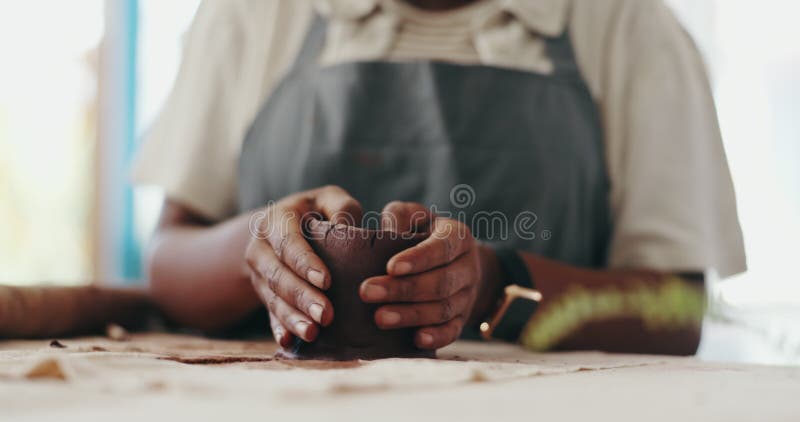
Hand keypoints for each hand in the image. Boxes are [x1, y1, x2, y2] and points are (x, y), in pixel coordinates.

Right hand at [245, 186, 362, 347]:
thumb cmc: (319, 211)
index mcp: (276, 219)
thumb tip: (346, 229)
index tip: (326, 281)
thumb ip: (341, 208)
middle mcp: (260, 247)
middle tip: (326, 315)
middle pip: (277, 275)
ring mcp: (258, 273)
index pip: (288, 243)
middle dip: (301, 297)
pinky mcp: (263, 293)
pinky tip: (288, 343)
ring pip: (271, 297)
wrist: (285, 225)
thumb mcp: (329, 199)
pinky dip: (279, 328)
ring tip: (312, 333)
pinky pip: (268, 313)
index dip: (305, 263)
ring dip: (291, 317)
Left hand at [359, 202, 500, 349]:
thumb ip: (400, 216)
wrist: (455, 262)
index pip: (442, 248)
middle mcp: (468, 267)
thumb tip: (387, 230)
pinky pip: (453, 331)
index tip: (390, 267)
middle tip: (367, 292)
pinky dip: (436, 337)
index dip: (418, 259)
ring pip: (443, 309)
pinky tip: (416, 340)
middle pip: (440, 282)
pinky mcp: (462, 320)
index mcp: (458, 237)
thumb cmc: (422, 233)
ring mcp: (467, 296)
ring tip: (379, 318)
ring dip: (411, 315)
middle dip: (403, 290)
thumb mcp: (414, 216)